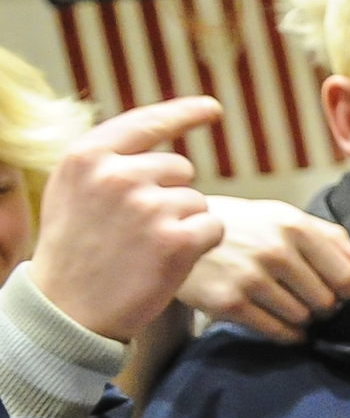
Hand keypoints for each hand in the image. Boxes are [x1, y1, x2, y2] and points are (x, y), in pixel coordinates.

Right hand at [29, 98, 225, 341]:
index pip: (146, 122)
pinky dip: (202, 242)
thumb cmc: (75, 249)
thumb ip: (109, 161)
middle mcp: (117, 174)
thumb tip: (159, 134)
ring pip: (197, 200)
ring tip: (147, 247)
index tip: (213, 108)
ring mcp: (148, 207)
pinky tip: (172, 259)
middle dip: (171, 194)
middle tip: (139, 230)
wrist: (68, 309)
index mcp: (87, 156)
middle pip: (179, 168)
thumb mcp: (74, 191)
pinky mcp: (176, 240)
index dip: (184, 113)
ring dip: (185, 222)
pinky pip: (213, 226)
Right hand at [180, 197, 349, 341]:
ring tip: (290, 307)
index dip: (346, 290)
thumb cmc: (242, 226)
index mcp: (293, 226)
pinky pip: (278, 331)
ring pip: (303, 318)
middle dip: (324, 306)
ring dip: (303, 319)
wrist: (178, 232)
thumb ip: (329, 237)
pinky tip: (283, 325)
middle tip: (311, 301)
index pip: (345, 275)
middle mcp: (274, 251)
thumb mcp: (283, 217)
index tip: (337, 291)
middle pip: (326, 302)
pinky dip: (288, 334)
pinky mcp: (228, 302)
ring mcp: (249, 277)